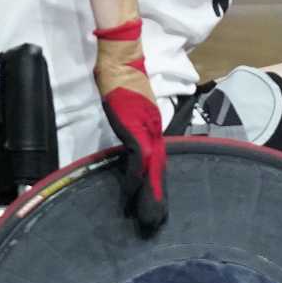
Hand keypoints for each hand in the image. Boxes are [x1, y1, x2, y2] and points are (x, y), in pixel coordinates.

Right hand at [92, 20, 165, 234]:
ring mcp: (146, 130)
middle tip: (156, 224)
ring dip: (150, 196)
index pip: (158, 163)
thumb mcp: (129, 104)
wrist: (121, 58)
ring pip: (153, 170)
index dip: (157, 185)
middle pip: (160, 171)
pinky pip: (137, 158)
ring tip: (148, 218)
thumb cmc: (122, 77)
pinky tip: (133, 192)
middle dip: (157, 199)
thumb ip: (132, 122)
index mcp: (153, 128)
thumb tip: (129, 137)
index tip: (156, 206)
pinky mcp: (135, 128)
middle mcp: (154, 131)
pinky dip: (135, 176)